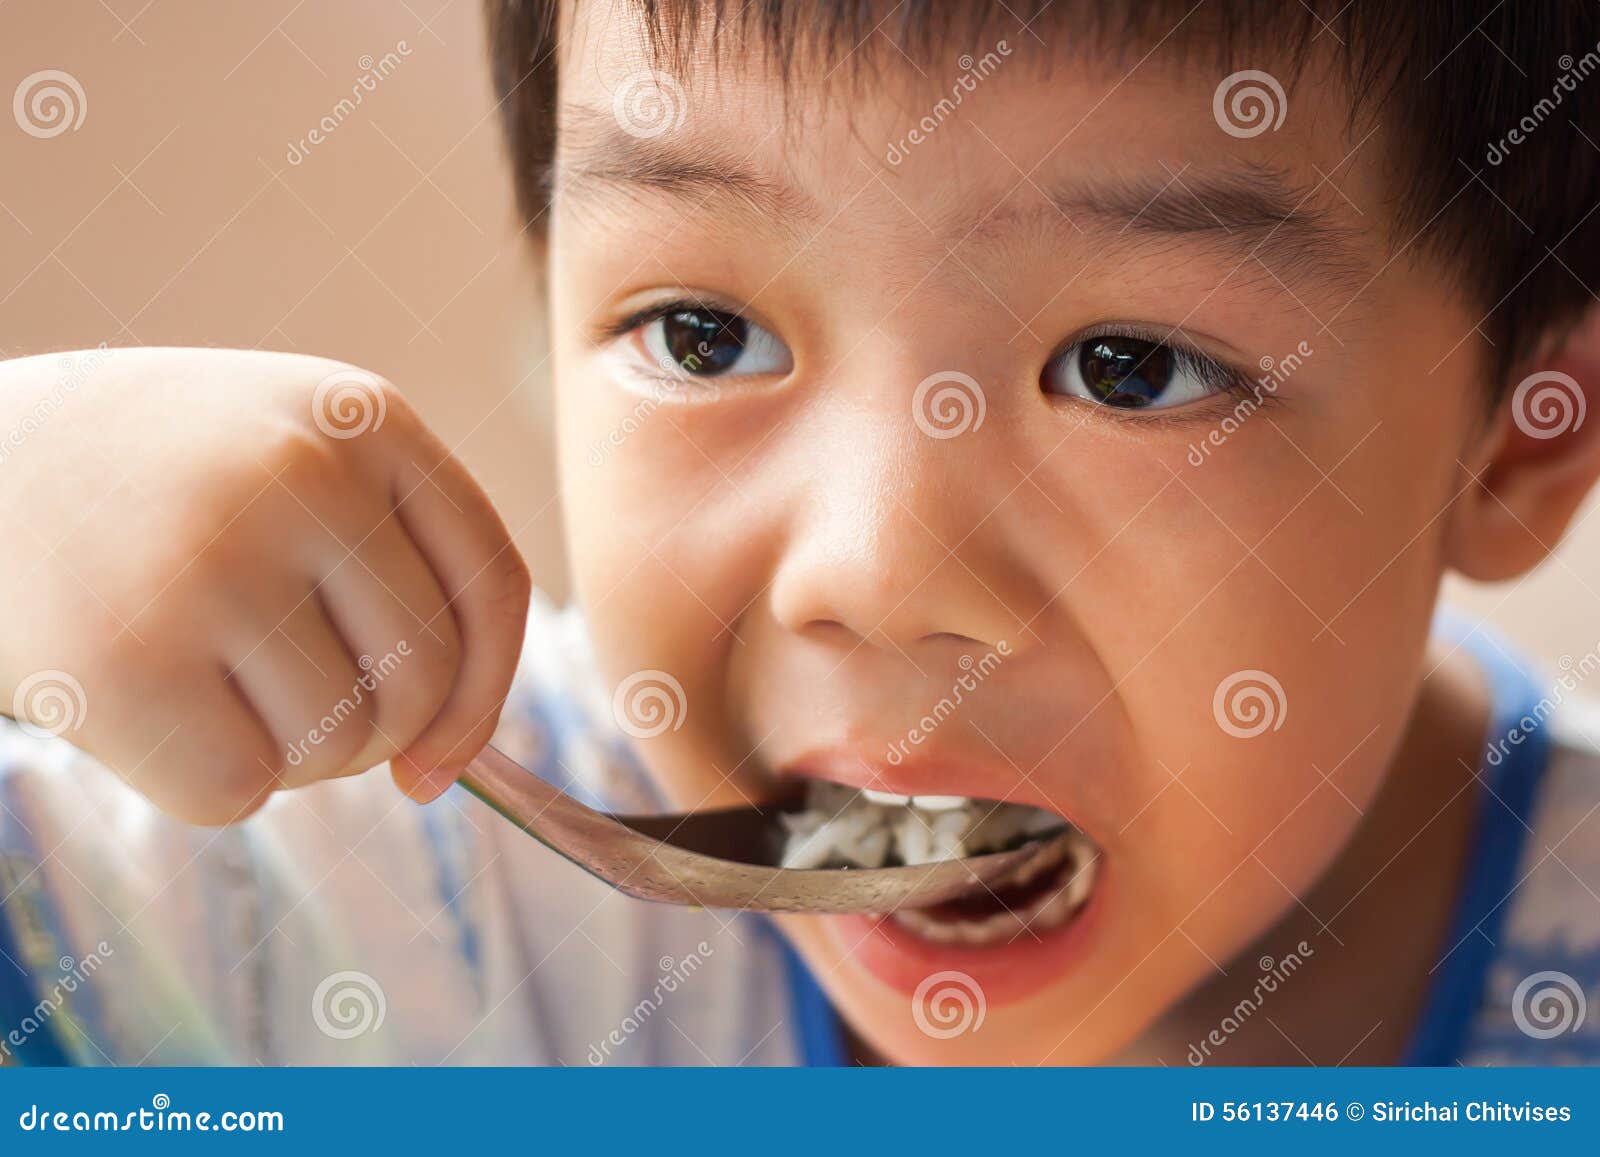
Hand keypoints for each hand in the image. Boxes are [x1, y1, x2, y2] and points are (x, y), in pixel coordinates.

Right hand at [0, 347, 530, 822]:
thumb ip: (391, 566)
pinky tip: (144, 709)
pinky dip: (203, 782)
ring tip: (204, 681)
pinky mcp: (126, 658)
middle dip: (375, 735)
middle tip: (289, 711)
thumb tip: (448, 759)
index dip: (484, 694)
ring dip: (286, 755)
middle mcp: (303, 473)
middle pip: (424, 680)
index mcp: (364, 416)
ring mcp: (215, 561)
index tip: (439, 758)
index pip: (491, 584)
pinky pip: (237, 790)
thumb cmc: (154, 487)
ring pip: (339, 746)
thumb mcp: (290, 458)